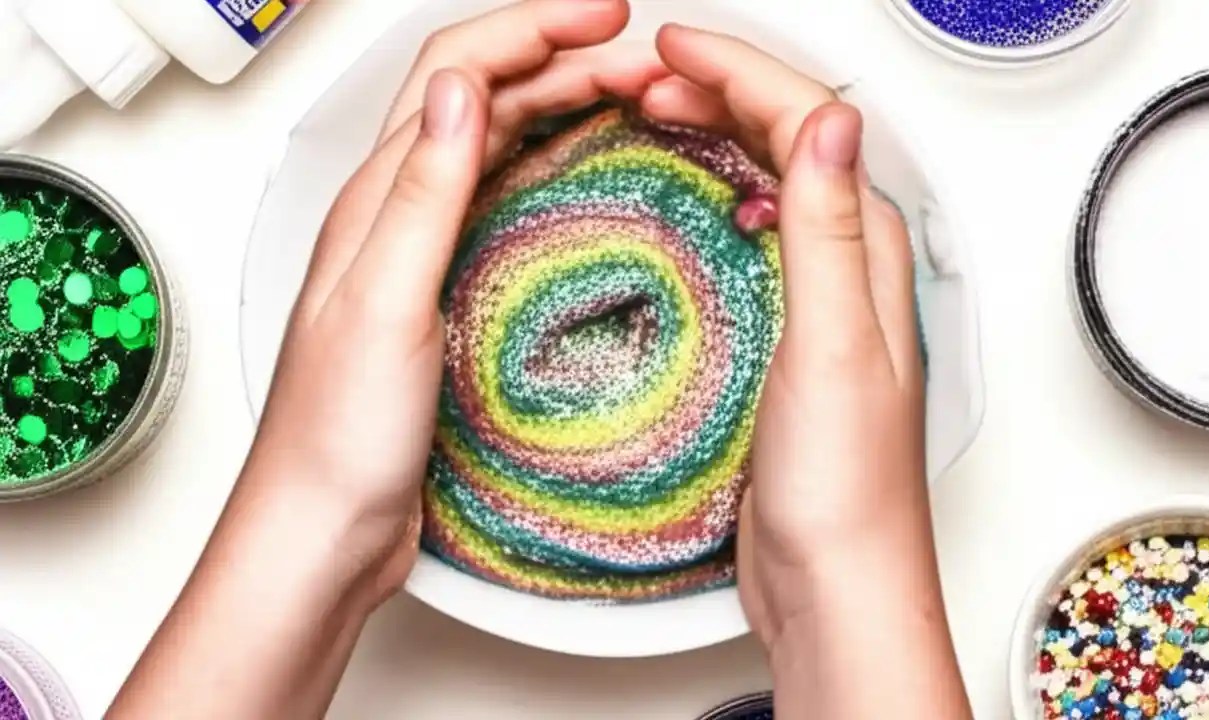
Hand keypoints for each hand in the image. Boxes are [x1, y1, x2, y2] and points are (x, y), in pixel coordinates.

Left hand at [246, 0, 665, 611]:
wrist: (322, 527)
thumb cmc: (336, 437)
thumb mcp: (383, 304)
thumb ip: (422, 193)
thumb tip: (460, 88)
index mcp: (376, 200)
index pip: (456, 72)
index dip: (532, 27)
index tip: (606, 17)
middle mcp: (396, 214)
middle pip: (482, 98)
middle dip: (561, 57)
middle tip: (638, 55)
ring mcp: (422, 253)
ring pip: (495, 146)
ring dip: (559, 105)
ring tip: (626, 95)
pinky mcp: (446, 296)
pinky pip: (502, 207)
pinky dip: (549, 171)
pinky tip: (581, 176)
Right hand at [643, 25, 968, 718]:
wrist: (836, 585)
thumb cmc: (844, 490)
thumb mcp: (832, 348)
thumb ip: (831, 232)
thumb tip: (830, 120)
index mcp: (869, 250)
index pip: (808, 124)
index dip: (739, 69)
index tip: (671, 47)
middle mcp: (851, 264)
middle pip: (790, 140)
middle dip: (723, 86)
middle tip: (650, 71)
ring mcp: (818, 297)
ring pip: (771, 181)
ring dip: (721, 132)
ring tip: (661, 111)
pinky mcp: (786, 335)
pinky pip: (754, 234)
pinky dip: (717, 193)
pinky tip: (695, 200)